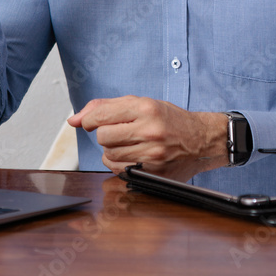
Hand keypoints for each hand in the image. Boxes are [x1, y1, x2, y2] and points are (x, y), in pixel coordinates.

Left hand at [68, 95, 227, 173]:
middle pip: (102, 137)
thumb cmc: (169, 119)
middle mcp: (149, 130)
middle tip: (120, 132)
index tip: (90, 122)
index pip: (100, 115)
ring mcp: (152, 154)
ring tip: (129, 144)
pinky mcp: (153, 172)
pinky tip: (132, 156)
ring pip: (108, 155)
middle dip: (105, 135)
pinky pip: (119, 170)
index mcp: (145, 108)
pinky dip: (119, 164)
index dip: (89, 120)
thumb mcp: (142, 103)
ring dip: (112, 150)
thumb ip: (106, 107)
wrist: (201, 139)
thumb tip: (74, 119)